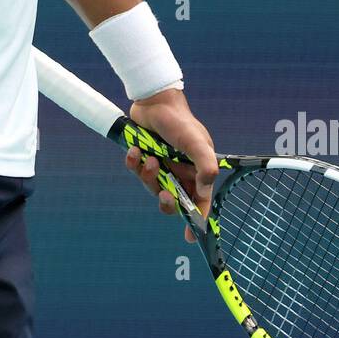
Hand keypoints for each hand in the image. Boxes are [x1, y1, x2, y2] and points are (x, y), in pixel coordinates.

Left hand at [124, 89, 218, 241]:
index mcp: (196, 171)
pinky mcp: (144, 158)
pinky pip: (137, 171)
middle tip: (164, 194)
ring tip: (149, 157)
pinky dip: (134, 163)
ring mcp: (162, 166)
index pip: (199, 201)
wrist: (154, 100)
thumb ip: (204, 164)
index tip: (191, 237)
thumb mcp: (196, 142)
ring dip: (149, 176)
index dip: (196, 220)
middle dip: (167, 201)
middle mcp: (179, 172)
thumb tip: (205, 188)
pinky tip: (134, 151)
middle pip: (173, 200)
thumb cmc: (180, 121)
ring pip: (152, 186)